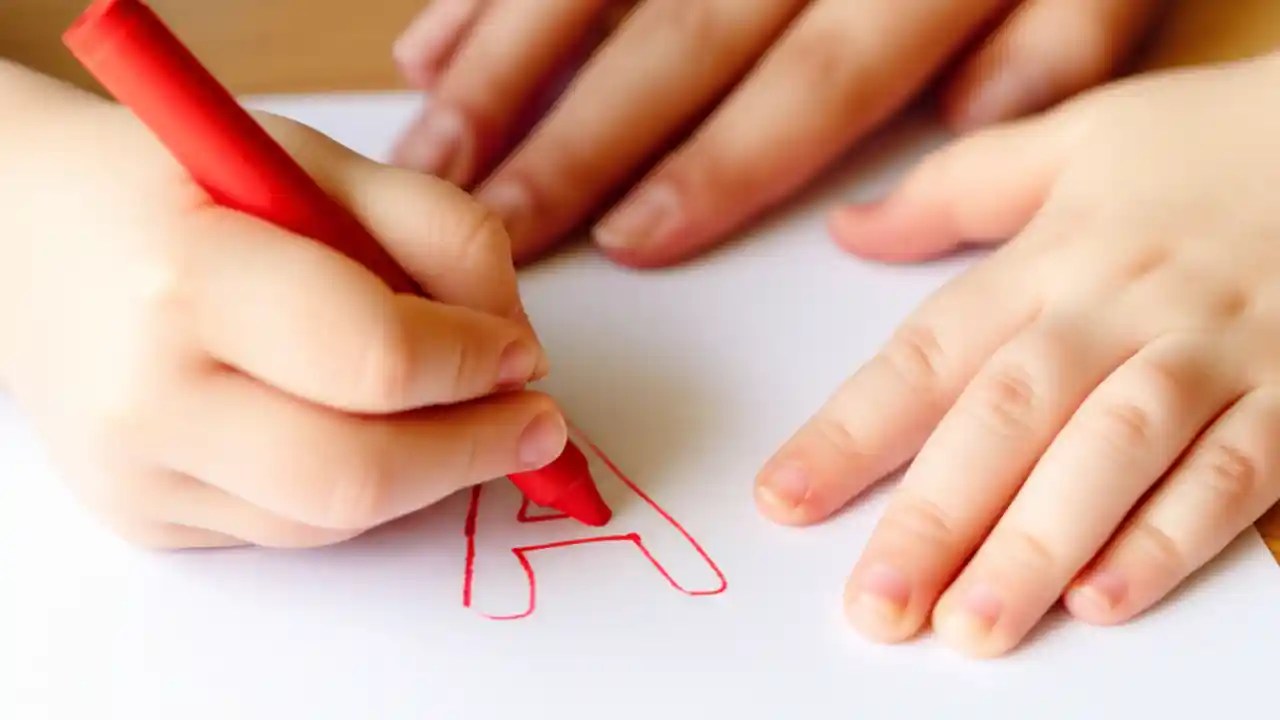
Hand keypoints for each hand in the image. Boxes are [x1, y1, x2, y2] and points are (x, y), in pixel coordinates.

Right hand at [0, 67, 564, 549]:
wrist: (31, 239)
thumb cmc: (180, 188)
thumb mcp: (316, 164)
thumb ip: (440, 235)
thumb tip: (516, 350)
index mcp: (189, 276)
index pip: (372, 357)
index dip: (472, 363)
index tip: (521, 356)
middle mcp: (149, 394)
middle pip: (357, 473)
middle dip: (475, 453)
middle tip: (536, 426)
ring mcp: (138, 473)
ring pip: (334, 518)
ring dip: (430, 477)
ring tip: (471, 425)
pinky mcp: (145, 518)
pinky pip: (291, 529)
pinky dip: (361, 490)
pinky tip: (381, 437)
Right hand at [391, 0, 1164, 266]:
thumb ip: (1059, 35)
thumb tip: (981, 115)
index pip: (805, 81)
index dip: (713, 164)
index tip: (630, 242)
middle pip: (677, 38)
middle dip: (575, 140)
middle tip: (492, 227)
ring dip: (503, 69)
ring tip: (436, 155)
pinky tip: (432, 46)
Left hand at [757, 53, 1279, 655]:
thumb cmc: (1213, 143)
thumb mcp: (1073, 142)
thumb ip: (951, 191)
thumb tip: (848, 231)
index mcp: (1051, 259)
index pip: (928, 356)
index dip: (850, 432)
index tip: (783, 499)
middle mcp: (1118, 312)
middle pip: (1007, 418)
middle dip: (935, 516)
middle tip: (875, 606)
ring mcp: (1210, 357)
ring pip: (1111, 454)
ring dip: (1039, 544)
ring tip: (973, 625)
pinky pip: (1232, 472)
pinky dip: (1171, 536)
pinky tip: (1107, 600)